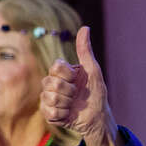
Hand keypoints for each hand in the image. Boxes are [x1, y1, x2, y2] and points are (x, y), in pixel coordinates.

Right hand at [41, 26, 114, 145]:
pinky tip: (68, 114)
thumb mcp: (93, 71)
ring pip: (49, 97)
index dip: (68, 75)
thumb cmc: (96, 93)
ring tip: (72, 105)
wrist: (98, 117)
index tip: (77, 80)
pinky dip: (63, 114)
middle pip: (50, 82)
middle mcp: (51, 83)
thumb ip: (85, 50)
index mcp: (60, 72)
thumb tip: (85, 27)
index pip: (55, 67)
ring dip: (67, 103)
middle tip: (76, 95)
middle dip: (69, 91)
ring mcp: (48, 98)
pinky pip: (50, 112)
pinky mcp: (48, 113)